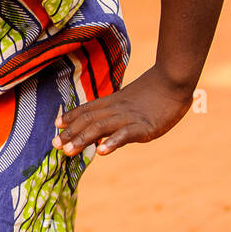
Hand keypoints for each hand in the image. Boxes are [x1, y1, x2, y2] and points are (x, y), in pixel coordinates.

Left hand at [52, 66, 192, 157]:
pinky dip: (113, 142)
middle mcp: (117, 109)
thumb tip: (106, 122)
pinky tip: (102, 152)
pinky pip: (126, 135)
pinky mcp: (145, 127)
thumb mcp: (131, 100)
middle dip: (71, 133)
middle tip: (55, 145)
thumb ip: (116, 110)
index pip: (87, 109)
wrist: (174, 79)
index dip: (71, 117)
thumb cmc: (155, 92)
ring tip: (69, 151)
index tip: (56, 126)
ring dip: (83, 139)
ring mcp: (130, 118)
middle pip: (89, 120)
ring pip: (101, 127)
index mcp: (113, 102)